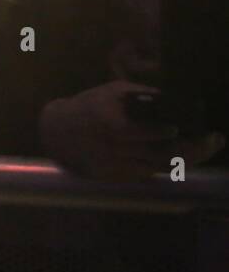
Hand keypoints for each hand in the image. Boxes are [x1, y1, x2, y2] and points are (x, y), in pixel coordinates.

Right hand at [39, 80, 224, 180]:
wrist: (58, 133)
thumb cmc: (88, 107)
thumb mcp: (111, 93)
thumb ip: (141, 96)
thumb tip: (175, 99)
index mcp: (107, 123)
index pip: (136, 131)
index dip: (160, 132)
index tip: (180, 128)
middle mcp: (111, 149)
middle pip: (156, 153)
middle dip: (190, 148)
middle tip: (214, 140)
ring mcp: (114, 167)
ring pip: (158, 166)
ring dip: (187, 159)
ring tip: (207, 148)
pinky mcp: (116, 178)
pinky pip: (149, 173)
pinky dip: (170, 165)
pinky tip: (186, 157)